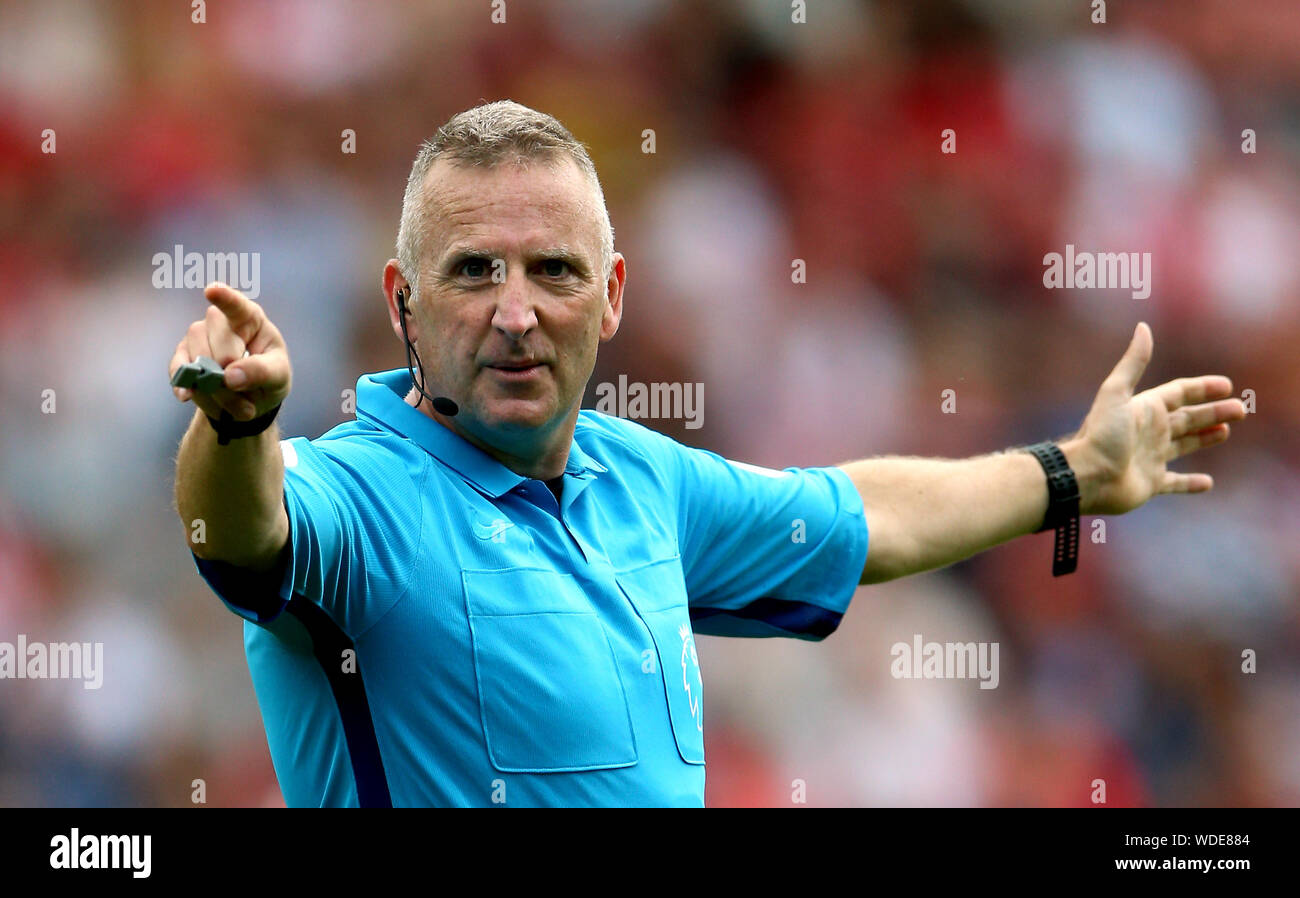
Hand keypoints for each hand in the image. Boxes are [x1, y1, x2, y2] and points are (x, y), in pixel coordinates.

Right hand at [169, 282, 291, 422]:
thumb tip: (229, 375)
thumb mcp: (278, 375)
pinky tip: (187, 396)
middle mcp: (220, 322)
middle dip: (230, 376)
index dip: (224, 297)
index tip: (212, 290)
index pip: (237, 305)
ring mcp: (198, 337)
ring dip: (215, 390)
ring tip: (237, 404)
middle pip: (217, 344)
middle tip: (247, 396)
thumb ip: (260, 372)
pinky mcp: (182, 356)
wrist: (252, 398)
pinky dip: (185, 386)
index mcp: (249, 319)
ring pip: (197, 360)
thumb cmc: (270, 376)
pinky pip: (179, 370)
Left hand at [1062, 322, 1244, 515]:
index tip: (1227, 385)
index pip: (1179, 393)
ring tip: (1226, 432)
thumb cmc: (1101, 435)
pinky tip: (1208, 483)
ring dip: (1205, 438)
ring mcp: (1150, 458)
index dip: (1203, 388)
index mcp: (1145, 409)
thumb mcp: (1116, 392)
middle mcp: (1149, 432)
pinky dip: (1191, 484)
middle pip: (1187, 418)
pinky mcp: (1150, 484)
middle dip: (1214, 413)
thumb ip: (1133, 362)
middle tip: (1241, 410)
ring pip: (1184, 445)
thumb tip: (1143, 327)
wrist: (1086, 476)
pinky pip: (1175, 483)